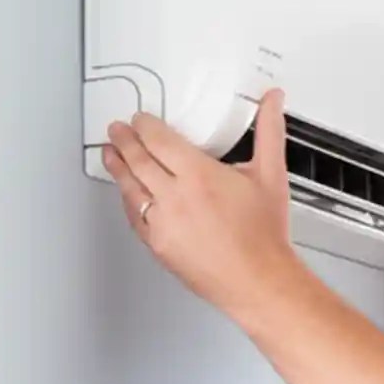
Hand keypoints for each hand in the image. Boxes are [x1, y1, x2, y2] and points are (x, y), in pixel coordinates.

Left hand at [101, 88, 302, 321]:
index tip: (140, 119)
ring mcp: (163, 224)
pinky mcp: (159, 246)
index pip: (158, 140)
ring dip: (117, 168)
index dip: (144, 126)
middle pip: (137, 160)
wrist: (259, 281)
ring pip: (130, 189)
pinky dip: (127, 200)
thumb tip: (271, 101)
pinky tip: (127, 195)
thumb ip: (269, 131)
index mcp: (198, 175)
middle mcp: (175, 198)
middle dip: (124, 141)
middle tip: (116, 131)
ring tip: (111, 155)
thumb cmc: (264, 236)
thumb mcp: (271, 174)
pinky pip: (134, 217)